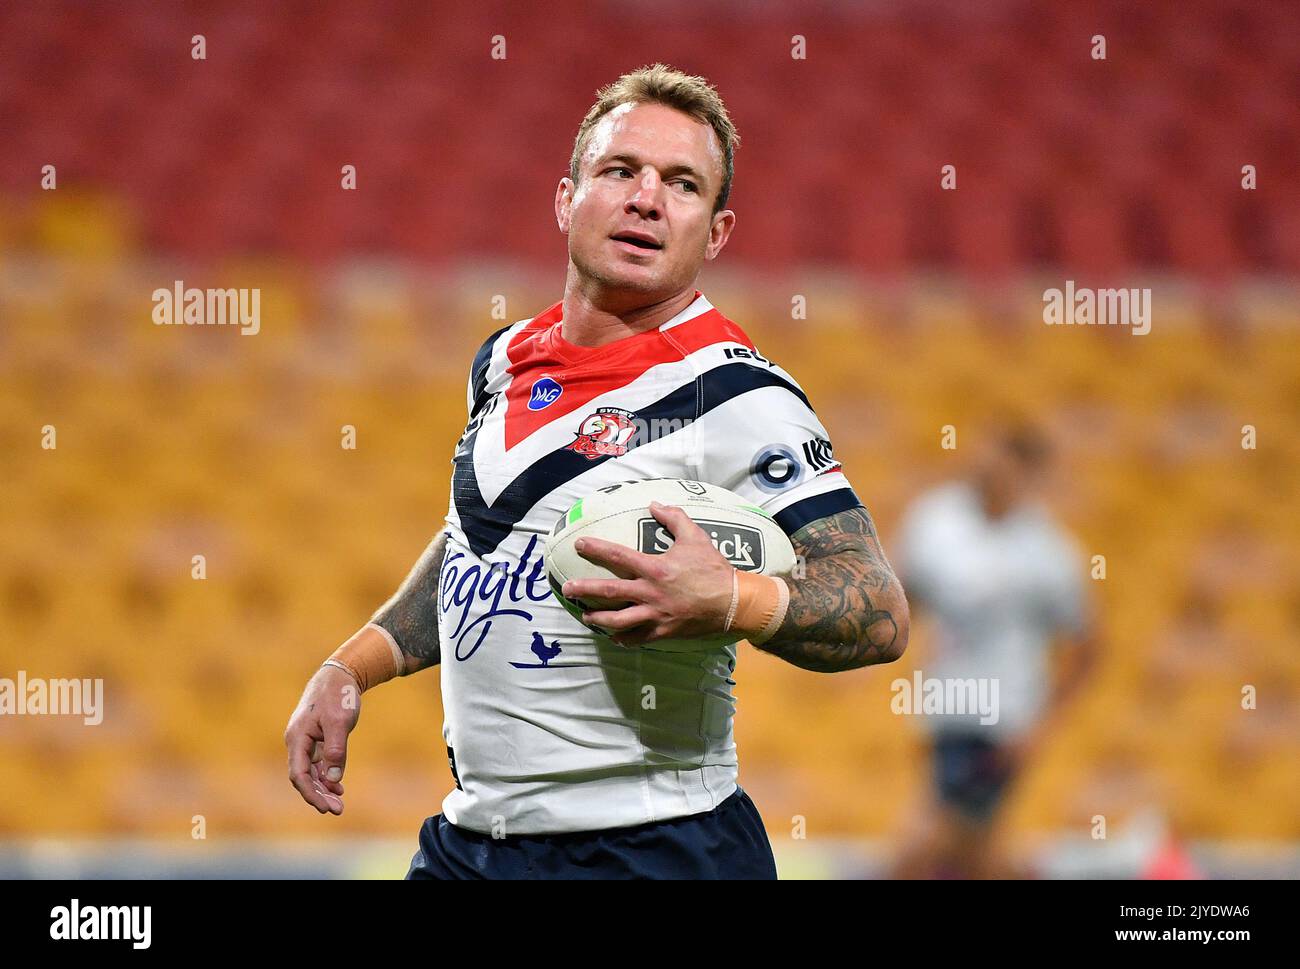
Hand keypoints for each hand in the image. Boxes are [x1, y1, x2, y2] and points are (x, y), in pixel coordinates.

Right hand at [284, 665, 360, 814]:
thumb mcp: (340, 722)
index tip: (325, 807)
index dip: (311, 793)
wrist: (339, 675)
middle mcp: (297, 742)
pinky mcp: (315, 739)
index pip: (298, 774)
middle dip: (318, 795)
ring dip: (323, 788)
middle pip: (303, 777)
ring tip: (339, 804)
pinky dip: (326, 776)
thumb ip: (336, 750)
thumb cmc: (338, 696)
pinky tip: (338, 787)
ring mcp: (305, 741)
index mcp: (297, 738)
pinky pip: (317, 763)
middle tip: (337, 810)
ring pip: (310, 772)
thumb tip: (332, 780)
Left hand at [561, 501, 734, 646]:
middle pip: (610, 592)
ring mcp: (655, 615)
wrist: (733, 603)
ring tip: (586, 616)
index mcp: (655, 568)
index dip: (597, 549)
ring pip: (618, 621)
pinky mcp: (663, 631)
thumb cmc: (713, 569)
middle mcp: (650, 593)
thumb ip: (674, 518)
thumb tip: (654, 504)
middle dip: (585, 590)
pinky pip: (637, 638)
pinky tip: (613, 636)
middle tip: (568, 589)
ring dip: (599, 618)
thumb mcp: (695, 537)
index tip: (580, 544)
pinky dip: (623, 638)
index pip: (618, 556)